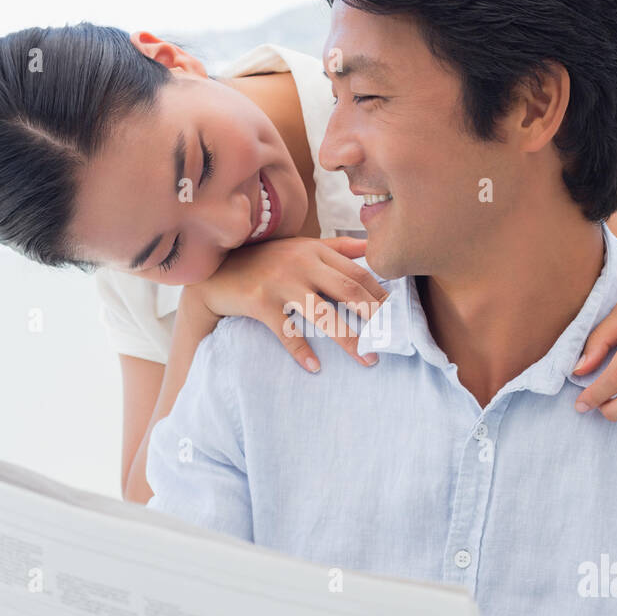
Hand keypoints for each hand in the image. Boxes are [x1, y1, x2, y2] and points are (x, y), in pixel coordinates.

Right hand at [188, 236, 388, 371]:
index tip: (397, 316)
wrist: (218, 272)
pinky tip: (315, 367)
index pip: (358, 272)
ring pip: (322, 313)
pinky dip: (301, 351)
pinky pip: (286, 331)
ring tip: (367, 360)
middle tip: (392, 340)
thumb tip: (371, 247)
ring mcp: (280, 282)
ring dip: (348, 340)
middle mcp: (301, 264)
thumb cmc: (266, 261)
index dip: (380, 294)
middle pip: (348, 290)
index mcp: (315, 251)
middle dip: (374, 316)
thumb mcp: (302, 247)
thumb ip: (337, 247)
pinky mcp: (260, 302)